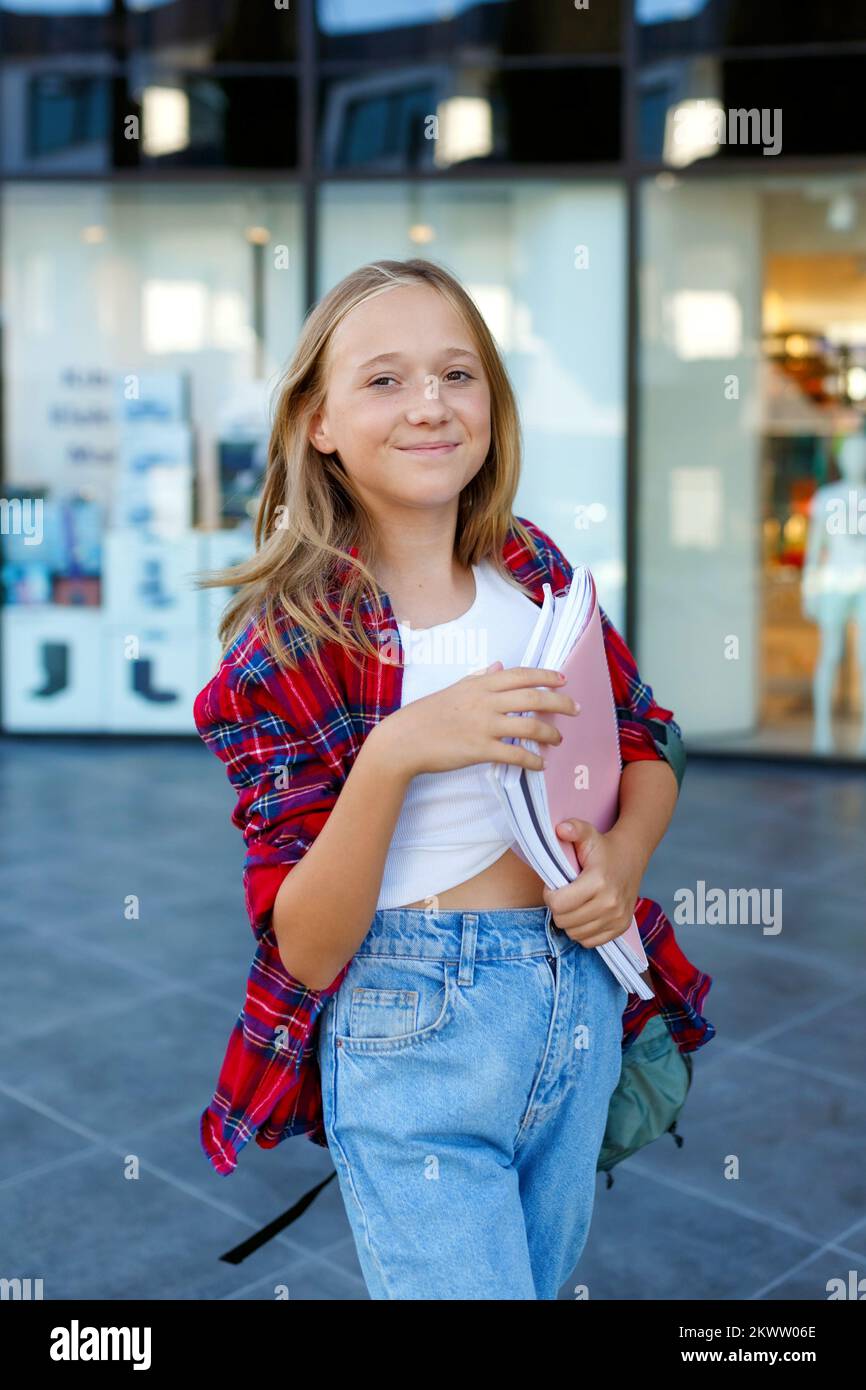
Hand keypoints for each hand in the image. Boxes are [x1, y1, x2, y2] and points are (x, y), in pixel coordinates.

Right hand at [374, 664, 578, 779]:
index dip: (546, 676)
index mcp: (479, 684)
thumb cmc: (426, 715)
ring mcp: (483, 725)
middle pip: (534, 697)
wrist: (404, 740)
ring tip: (558, 740)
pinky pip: (515, 754)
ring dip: (550, 733)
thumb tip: (498, 666)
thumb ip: (478, 677)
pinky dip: (532, 760)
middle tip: (575, 709)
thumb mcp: (453, 688)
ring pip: (529, 726)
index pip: (521, 674)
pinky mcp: (480, 749)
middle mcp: (485, 701)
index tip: (563, 679)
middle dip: (559, 703)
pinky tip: (539, 764)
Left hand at [542, 820, 646, 949]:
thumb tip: (561, 829)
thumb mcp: (588, 835)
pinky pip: (589, 942)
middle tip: (565, 894)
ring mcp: (617, 918)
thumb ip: (574, 829)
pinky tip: (585, 914)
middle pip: (564, 921)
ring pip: (575, 934)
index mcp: (599, 881)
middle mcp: (610, 903)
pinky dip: (582, 931)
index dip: (550, 895)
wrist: (631, 857)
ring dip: (569, 921)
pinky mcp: (621, 928)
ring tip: (574, 903)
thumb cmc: (603, 848)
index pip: (558, 904)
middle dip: (558, 909)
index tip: (556, 886)